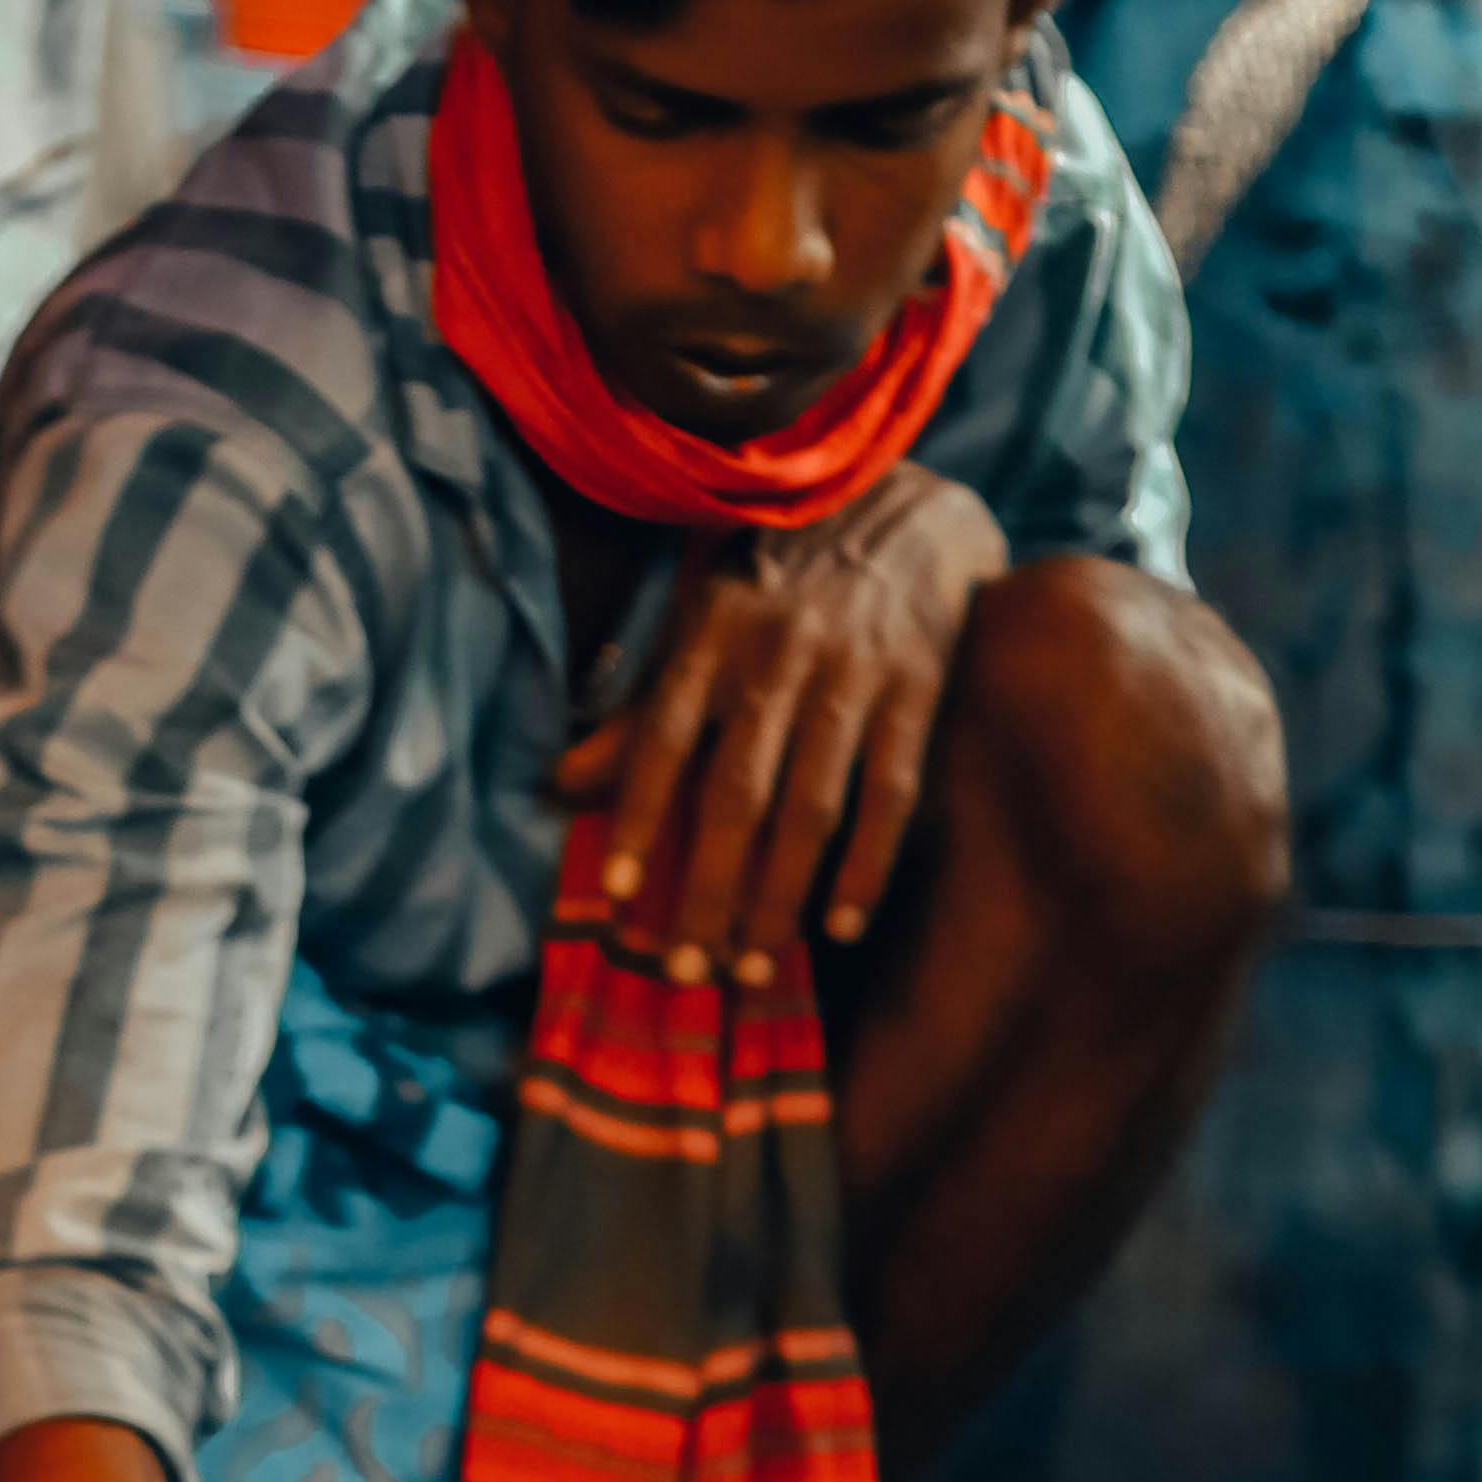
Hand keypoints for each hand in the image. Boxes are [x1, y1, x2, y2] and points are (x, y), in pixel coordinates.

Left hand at [554, 465, 1007, 984]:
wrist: (908, 511)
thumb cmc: (781, 584)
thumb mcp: (700, 622)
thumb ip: (641, 709)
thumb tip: (562, 783)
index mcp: (711, 637)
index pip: (661, 741)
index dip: (637, 820)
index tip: (619, 899)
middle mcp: (777, 657)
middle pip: (735, 795)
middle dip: (707, 889)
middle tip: (685, 970)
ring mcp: (853, 675)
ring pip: (810, 807)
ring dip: (779, 896)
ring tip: (751, 966)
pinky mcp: (919, 690)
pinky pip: (890, 794)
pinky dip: (865, 865)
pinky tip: (840, 925)